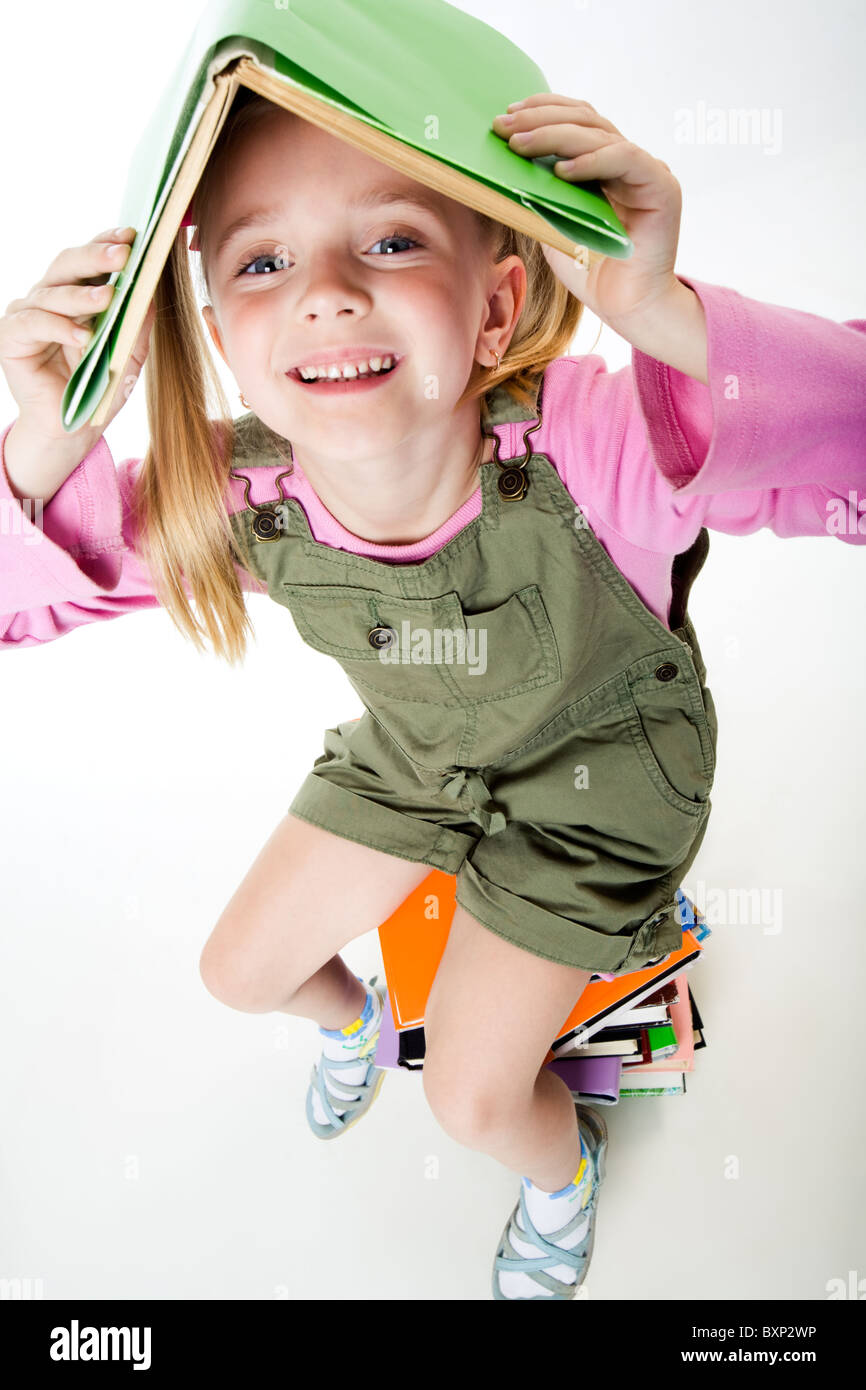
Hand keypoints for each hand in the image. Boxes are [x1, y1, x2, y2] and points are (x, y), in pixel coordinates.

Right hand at [0, 226, 154, 449]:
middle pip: (68, 265)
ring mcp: (28, 315)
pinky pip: (34, 323)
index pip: (89, 261)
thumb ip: (137, 326)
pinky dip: (59, 327)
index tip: (131, 235)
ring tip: (106, 298)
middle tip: (122, 254)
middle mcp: (49, 298)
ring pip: (52, 293)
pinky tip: (81, 336)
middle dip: (96, 257)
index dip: (106, 243)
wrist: (72, 428)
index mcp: (75, 294)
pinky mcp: (13, 337)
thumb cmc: (98, 388)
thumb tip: (150, 291)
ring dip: (80, 295)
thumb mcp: (128, 357)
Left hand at [491, 95, 682, 328]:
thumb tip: (504, 165)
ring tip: (519, 144)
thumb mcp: (551, 224)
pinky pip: (625, 159)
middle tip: (503, 126)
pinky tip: (561, 170)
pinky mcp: (662, 187)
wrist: (626, 308)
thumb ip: (539, 193)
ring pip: (600, 134)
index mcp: (605, 164)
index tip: (505, 117)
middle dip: (539, 119)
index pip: (576, 120)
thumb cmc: (591, 271)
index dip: (541, 111)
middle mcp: (628, 161)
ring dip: (554, 135)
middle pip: (585, 121)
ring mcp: (647, 170)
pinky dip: (592, 161)